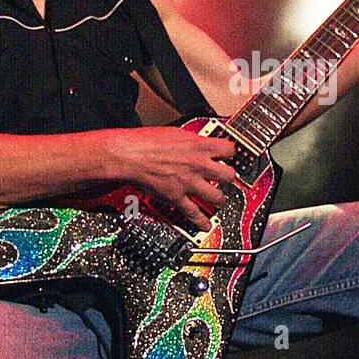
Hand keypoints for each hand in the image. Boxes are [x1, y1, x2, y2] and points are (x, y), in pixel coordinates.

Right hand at [108, 127, 237, 231]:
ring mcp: (189, 183)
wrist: (129, 156)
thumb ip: (191, 142)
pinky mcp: (177, 198)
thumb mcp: (175, 133)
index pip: (229, 150)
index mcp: (199, 146)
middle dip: (227, 178)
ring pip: (218, 198)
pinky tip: (206, 225)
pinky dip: (202, 222)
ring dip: (218, 200)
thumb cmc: (145, 142)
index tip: (226, 157)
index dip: (229, 154)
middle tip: (223, 179)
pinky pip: (195, 214)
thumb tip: (197, 144)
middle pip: (229, 176)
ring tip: (216, 200)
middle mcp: (198, 165)